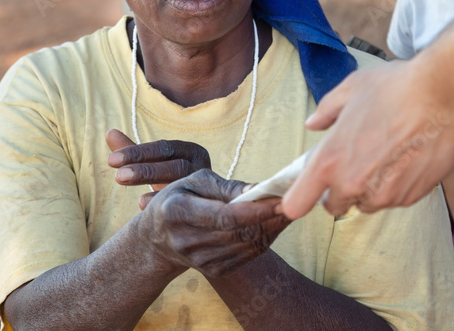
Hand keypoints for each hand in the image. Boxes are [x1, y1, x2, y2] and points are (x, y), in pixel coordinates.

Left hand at [107, 129, 210, 206]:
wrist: (203, 210)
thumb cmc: (174, 184)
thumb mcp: (155, 167)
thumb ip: (135, 153)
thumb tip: (109, 132)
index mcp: (192, 152)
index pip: (164, 148)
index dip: (138, 153)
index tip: (111, 160)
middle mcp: (203, 167)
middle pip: (174, 165)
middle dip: (145, 169)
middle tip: (117, 176)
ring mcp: (207, 188)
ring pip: (181, 182)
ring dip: (152, 182)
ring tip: (125, 184)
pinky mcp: (206, 205)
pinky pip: (186, 203)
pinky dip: (163, 202)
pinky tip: (141, 203)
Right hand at [138, 169, 290, 277]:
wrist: (157, 238)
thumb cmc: (179, 198)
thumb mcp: (195, 182)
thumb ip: (227, 186)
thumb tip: (260, 189)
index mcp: (177, 212)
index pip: (224, 216)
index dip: (256, 210)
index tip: (281, 199)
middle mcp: (186, 241)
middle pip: (240, 232)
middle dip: (272, 217)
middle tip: (296, 199)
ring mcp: (199, 261)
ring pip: (247, 246)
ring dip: (274, 228)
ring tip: (290, 208)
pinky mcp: (213, 271)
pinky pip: (247, 256)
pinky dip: (266, 239)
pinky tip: (276, 224)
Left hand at [281, 58, 453, 218]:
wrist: (445, 96)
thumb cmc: (396, 88)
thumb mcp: (351, 89)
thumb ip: (326, 111)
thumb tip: (313, 123)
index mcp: (330, 160)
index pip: (296, 204)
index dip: (299, 198)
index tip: (306, 190)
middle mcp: (353, 184)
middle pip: (334, 206)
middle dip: (340, 189)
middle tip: (356, 160)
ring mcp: (383, 195)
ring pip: (366, 202)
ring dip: (371, 187)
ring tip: (387, 153)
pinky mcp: (410, 198)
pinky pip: (394, 199)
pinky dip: (397, 185)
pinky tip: (407, 157)